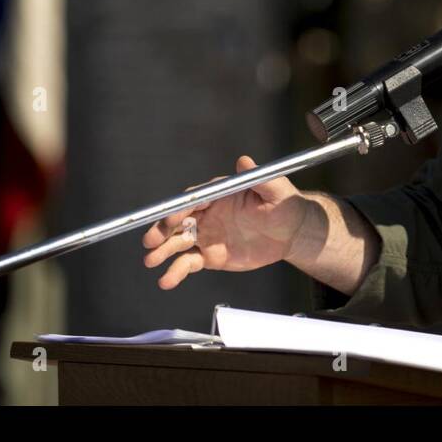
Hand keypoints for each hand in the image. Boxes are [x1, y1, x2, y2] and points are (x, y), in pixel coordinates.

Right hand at [142, 155, 308, 289]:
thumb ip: (257, 177)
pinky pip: (189, 263)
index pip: (193, 200)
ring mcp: (207, 235)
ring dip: (163, 251)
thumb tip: (244, 161)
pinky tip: (167, 280)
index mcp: (218, 195)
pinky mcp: (211, 256)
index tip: (170, 218)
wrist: (292, 232)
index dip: (179, 209)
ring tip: (151, 261)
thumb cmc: (284, 204)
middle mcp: (208, 214)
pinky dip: (176, 271)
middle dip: (162, 230)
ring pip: (179, 243)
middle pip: (178, 220)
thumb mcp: (275, 189)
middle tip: (150, 242)